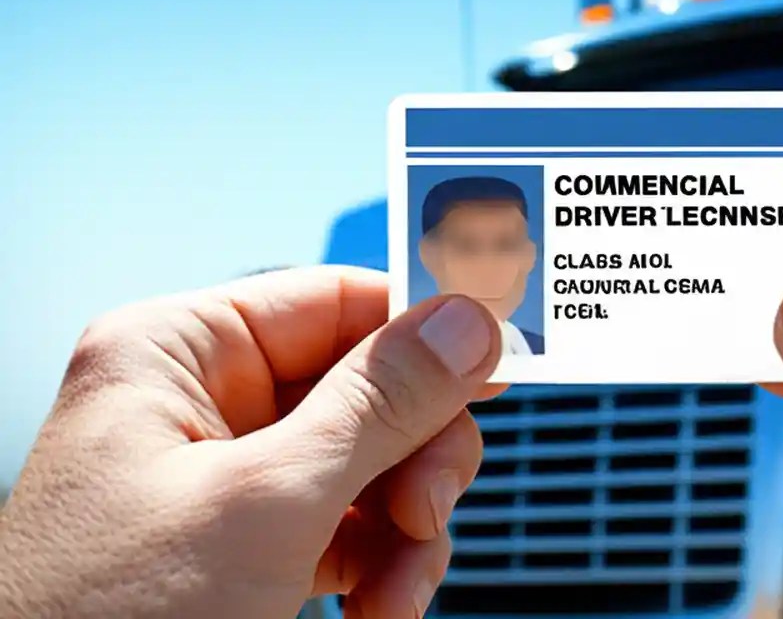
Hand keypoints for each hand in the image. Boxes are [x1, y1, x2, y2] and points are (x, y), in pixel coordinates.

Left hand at [0, 267, 503, 618]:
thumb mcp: (265, 503)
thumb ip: (378, 405)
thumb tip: (466, 326)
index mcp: (178, 353)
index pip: (338, 302)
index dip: (423, 332)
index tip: (497, 364)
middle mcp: (203, 404)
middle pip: (369, 390)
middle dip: (414, 458)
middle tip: (428, 508)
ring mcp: (227, 479)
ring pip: (371, 466)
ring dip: (406, 531)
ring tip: (398, 592)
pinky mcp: (246, 545)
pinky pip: (347, 527)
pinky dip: (381, 569)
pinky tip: (378, 609)